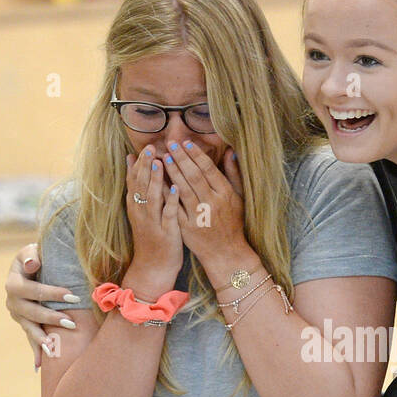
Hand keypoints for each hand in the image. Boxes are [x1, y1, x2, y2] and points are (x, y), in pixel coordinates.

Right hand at [5, 243, 83, 368]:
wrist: (30, 266)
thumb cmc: (34, 256)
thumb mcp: (30, 250)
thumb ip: (30, 255)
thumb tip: (33, 263)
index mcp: (13, 283)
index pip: (33, 290)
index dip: (52, 293)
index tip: (73, 296)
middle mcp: (12, 301)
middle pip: (32, 312)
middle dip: (52, 318)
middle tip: (71, 323)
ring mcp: (18, 315)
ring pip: (30, 329)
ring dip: (42, 339)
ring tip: (53, 349)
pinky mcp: (25, 324)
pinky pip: (30, 339)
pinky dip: (35, 351)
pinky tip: (38, 366)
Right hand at [126, 147, 184, 291]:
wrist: (153, 268)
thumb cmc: (151, 237)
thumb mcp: (141, 212)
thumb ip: (139, 188)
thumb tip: (132, 162)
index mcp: (136, 206)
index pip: (134, 180)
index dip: (139, 163)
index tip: (145, 146)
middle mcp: (141, 213)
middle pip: (141, 185)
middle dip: (145, 166)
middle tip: (149, 147)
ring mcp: (153, 222)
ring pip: (152, 197)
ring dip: (155, 179)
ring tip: (159, 161)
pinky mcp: (166, 232)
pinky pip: (168, 214)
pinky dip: (170, 200)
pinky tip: (175, 188)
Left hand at [162, 141, 246, 272]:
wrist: (226, 253)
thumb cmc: (233, 223)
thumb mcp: (239, 198)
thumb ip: (233, 174)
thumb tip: (230, 152)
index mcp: (225, 194)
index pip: (208, 169)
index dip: (196, 154)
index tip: (186, 142)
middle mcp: (212, 203)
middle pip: (194, 175)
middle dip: (181, 158)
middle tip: (170, 144)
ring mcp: (199, 215)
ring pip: (183, 189)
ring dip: (172, 172)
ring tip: (163, 157)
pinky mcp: (187, 227)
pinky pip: (174, 207)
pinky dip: (166, 193)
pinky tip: (157, 182)